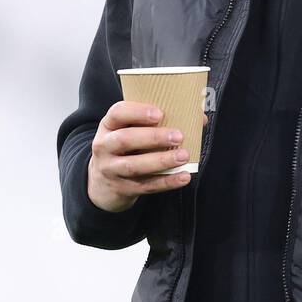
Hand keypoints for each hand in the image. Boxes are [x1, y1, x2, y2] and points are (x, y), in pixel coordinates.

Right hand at [87, 102, 207, 213]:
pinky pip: (146, 186)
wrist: (102, 184)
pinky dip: (167, 182)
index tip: (159, 113)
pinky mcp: (122, 189)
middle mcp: (105, 146)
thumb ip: (158, 122)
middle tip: (178, 136)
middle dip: (153, 137)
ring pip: (134, 166)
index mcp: (109, 126)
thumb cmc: (125, 149)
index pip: (117, 113)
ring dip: (161, 160)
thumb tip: (199, 118)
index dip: (137, 112)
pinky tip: (184, 177)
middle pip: (125, 139)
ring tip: (183, 156)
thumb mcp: (131, 132)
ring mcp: (111, 169)